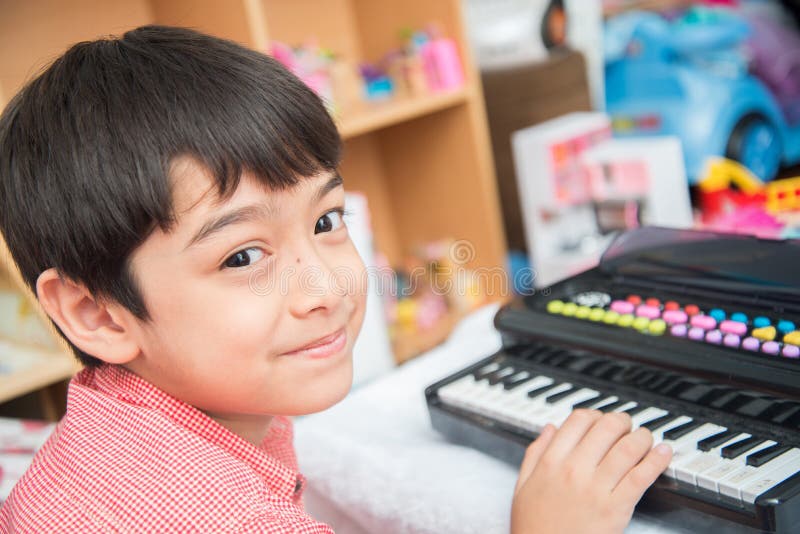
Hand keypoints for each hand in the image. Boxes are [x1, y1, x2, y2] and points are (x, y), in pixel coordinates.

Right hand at [510, 409, 671, 533]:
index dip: (595, 415)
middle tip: (628, 426)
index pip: (579, 420)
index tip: (602, 420)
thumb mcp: (523, 486)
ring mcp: (596, 489)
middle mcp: (574, 469)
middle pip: (606, 428)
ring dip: (642, 437)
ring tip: (646, 438)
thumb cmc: (534, 527)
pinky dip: (656, 460)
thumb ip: (535, 453)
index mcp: (551, 462)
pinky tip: (663, 452)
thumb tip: (550, 427)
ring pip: (627, 448)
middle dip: (622, 422)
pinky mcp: (615, 509)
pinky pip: (640, 477)